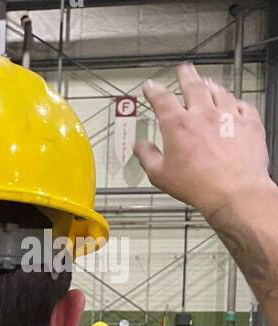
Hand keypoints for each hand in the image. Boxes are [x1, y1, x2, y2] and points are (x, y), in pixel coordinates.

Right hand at [134, 64, 275, 219]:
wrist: (235, 190)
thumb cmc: (196, 185)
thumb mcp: (160, 175)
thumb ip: (147, 157)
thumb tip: (140, 146)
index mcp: (178, 125)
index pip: (162, 100)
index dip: (154, 91)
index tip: (151, 86)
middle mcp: (204, 114)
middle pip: (194, 87)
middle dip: (187, 76)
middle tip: (185, 69)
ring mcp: (229, 116)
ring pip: (220, 92)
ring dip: (212, 86)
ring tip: (208, 83)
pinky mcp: (250, 123)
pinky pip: (244, 106)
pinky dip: (236, 102)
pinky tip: (235, 104)